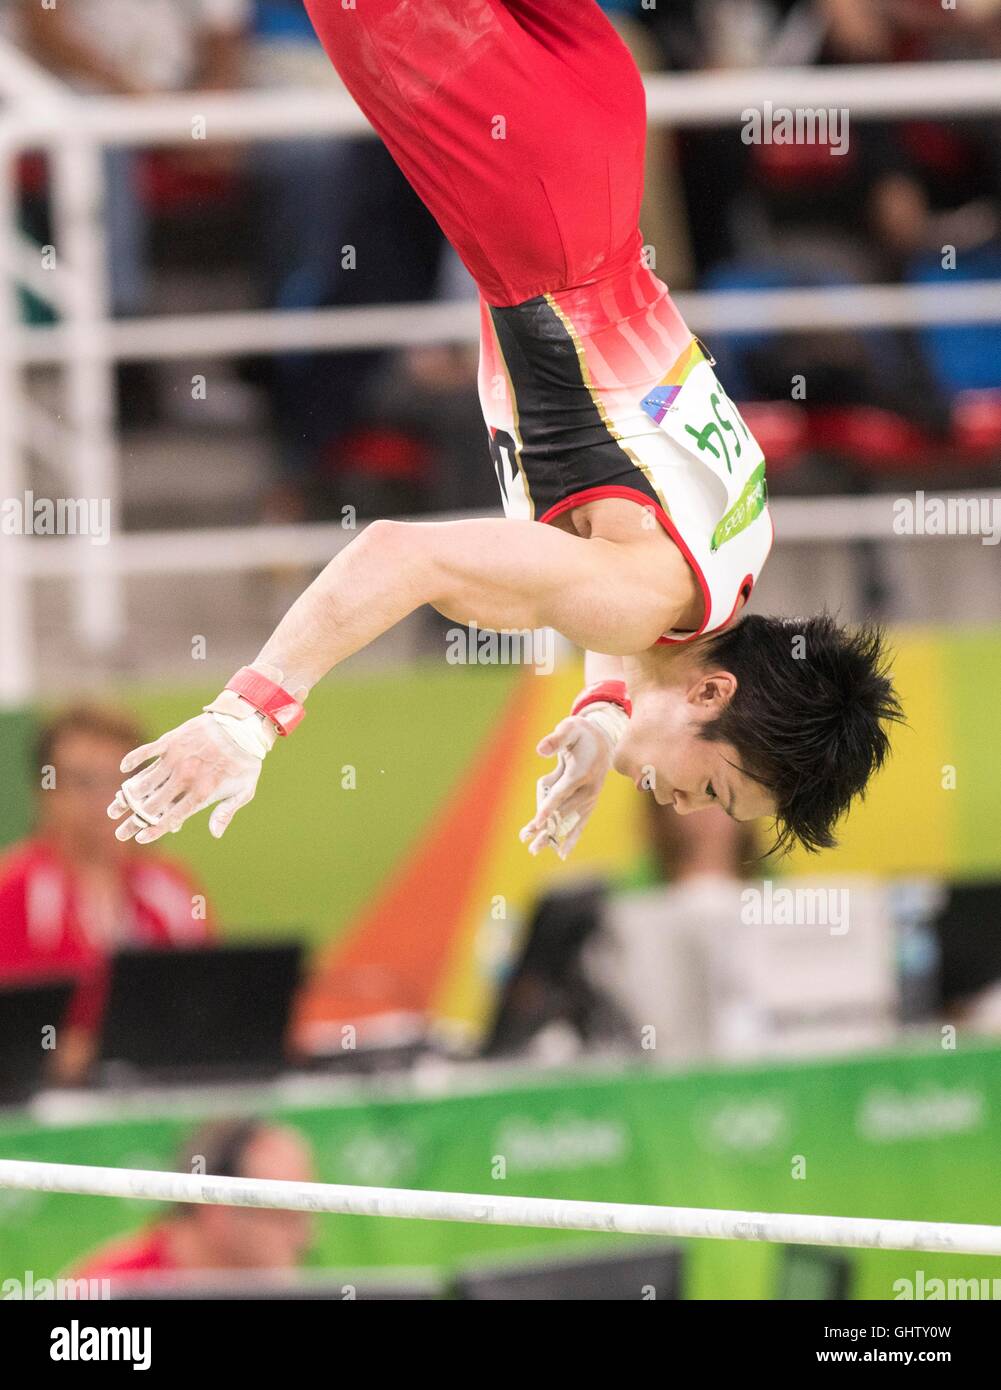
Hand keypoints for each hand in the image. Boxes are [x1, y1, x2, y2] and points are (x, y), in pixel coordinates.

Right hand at [107, 713, 262, 843]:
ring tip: (113, 809)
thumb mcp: (244, 791)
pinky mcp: (170, 741)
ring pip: (144, 782)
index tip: (140, 839)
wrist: (243, 725)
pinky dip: (133, 760)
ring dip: (126, 798)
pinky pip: (146, 752)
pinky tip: (123, 770)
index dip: (155, 829)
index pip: (172, 816)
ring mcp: (175, 758)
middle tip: (119, 833)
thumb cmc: (246, 761)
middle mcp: (184, 777)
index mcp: (201, 792)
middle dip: (134, 821)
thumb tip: (215, 834)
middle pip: (153, 804)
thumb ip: (226, 812)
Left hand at [519, 715, 615, 859]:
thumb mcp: (569, 729)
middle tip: (526, 838)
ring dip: (553, 836)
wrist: (603, 739)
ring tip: (534, 849)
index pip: (562, 792)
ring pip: (570, 821)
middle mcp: (589, 789)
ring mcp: (591, 798)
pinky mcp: (590, 803)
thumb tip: (540, 750)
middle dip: (545, 825)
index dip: (549, 807)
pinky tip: (562, 853)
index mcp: (582, 772)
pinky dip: (571, 838)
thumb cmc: (581, 733)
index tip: (537, 821)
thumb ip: (556, 739)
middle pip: (564, 811)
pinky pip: (580, 823)